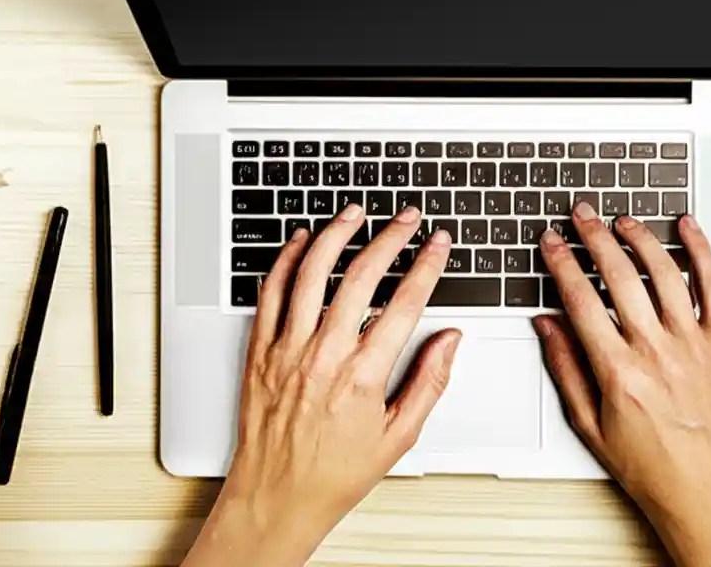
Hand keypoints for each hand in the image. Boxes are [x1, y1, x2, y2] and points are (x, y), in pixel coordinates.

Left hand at [183, 204, 459, 566]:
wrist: (276, 496)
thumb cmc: (334, 473)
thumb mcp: (399, 436)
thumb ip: (429, 381)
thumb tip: (450, 340)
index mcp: (363, 376)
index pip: (405, 303)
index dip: (427, 265)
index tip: (438, 244)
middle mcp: (324, 355)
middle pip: (362, 276)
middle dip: (391, 237)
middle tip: (407, 218)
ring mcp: (288, 349)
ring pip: (313, 273)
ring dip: (337, 234)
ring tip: (356, 213)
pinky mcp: (260, 351)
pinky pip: (271, 292)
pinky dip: (287, 260)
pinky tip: (302, 241)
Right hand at [534, 203, 710, 566]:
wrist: (703, 486)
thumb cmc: (648, 463)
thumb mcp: (588, 423)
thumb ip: (565, 367)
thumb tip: (546, 324)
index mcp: (618, 371)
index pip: (580, 299)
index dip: (561, 264)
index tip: (551, 243)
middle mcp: (656, 351)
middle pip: (618, 275)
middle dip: (593, 237)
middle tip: (580, 216)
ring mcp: (693, 343)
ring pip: (663, 272)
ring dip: (639, 238)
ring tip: (622, 220)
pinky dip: (700, 251)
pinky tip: (687, 228)